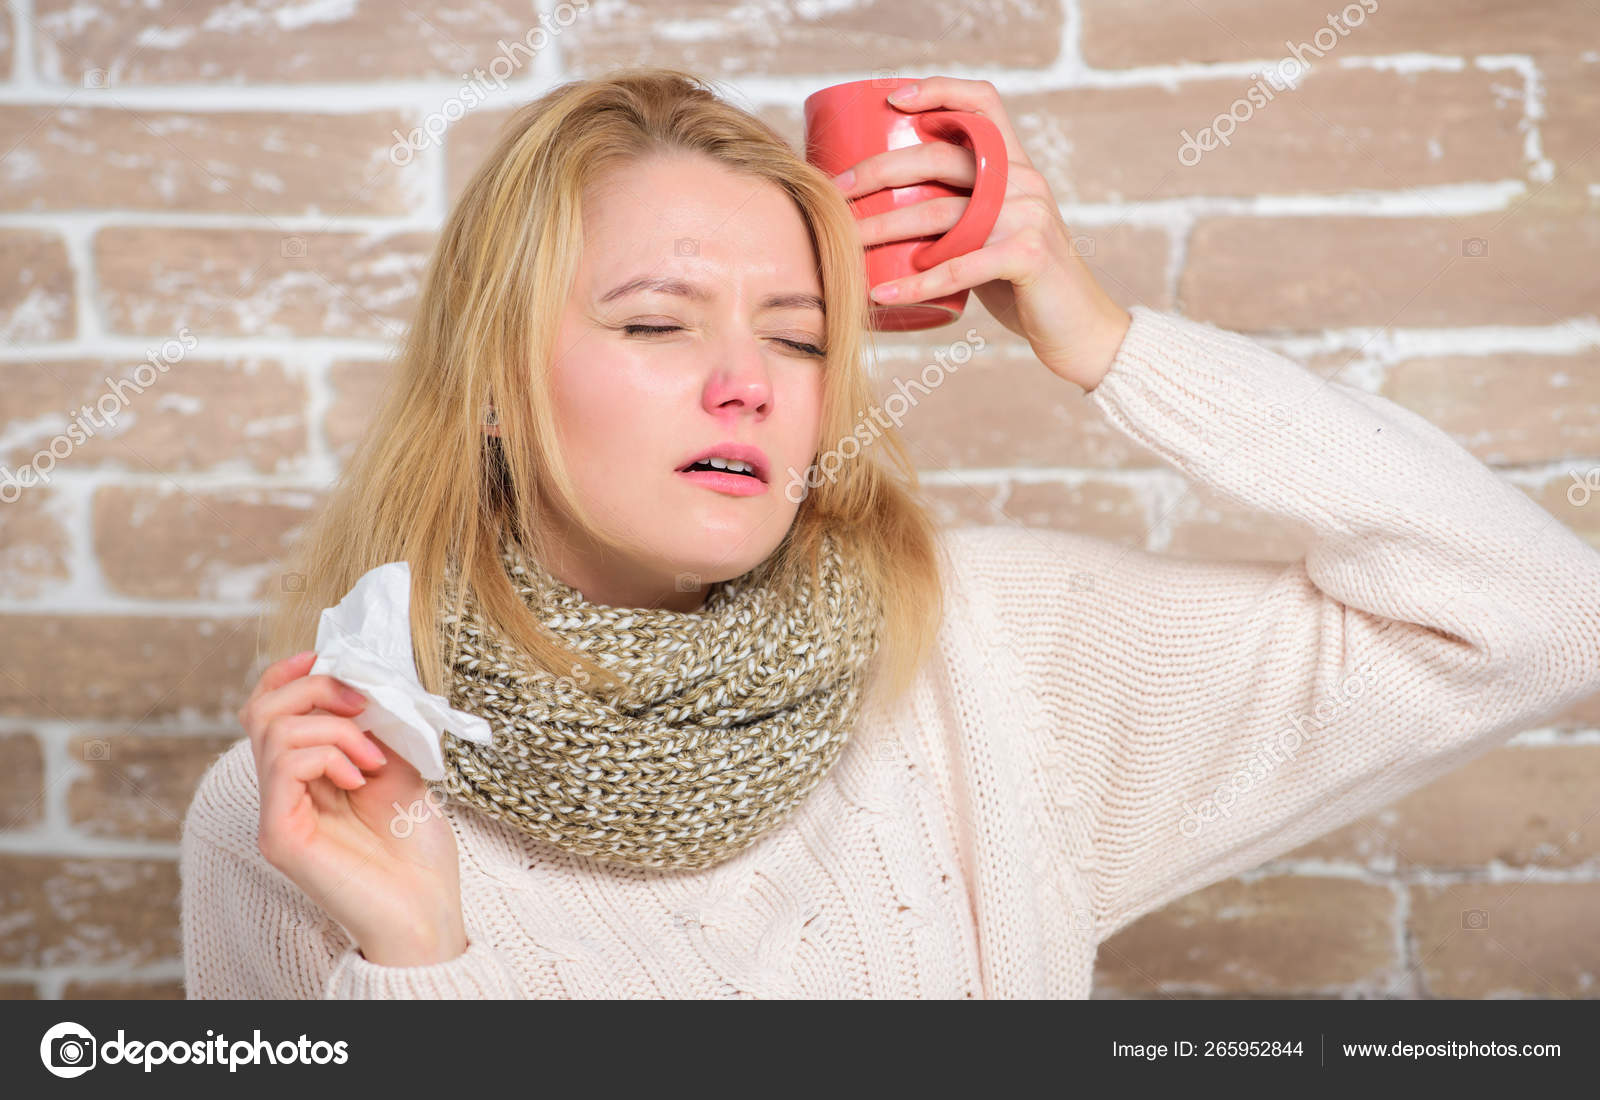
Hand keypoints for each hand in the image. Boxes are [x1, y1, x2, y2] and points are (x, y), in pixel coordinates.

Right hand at [238, 650, 467, 966]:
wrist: (428, 904)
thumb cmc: (415, 845)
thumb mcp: (399, 763)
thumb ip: (374, 723)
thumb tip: (362, 675)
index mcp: (305, 774)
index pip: (267, 708)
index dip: (288, 673)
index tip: (325, 656)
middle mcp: (281, 793)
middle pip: (261, 709)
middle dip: (316, 689)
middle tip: (363, 707)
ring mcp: (276, 814)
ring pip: (274, 730)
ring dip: (335, 727)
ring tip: (373, 759)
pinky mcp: (280, 835)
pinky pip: (286, 764)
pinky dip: (328, 753)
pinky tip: (361, 777)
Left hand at [830, 76, 1132, 390]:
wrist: (1079, 328)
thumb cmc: (1022, 283)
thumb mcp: (995, 234)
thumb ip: (961, 213)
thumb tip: (884, 207)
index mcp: (1014, 166)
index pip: (982, 103)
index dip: (938, 91)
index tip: (893, 100)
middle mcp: (1022, 181)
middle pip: (937, 157)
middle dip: (877, 172)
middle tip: (837, 191)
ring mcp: (1028, 216)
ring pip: (938, 215)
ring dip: (882, 230)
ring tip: (846, 246)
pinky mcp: (1028, 256)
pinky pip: (958, 267)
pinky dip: (915, 284)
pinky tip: (882, 293)